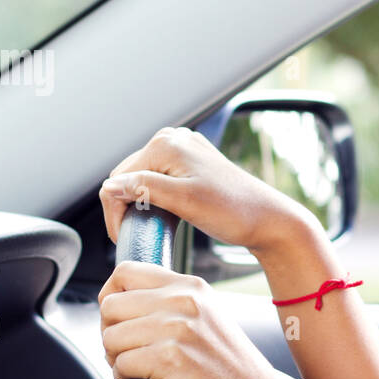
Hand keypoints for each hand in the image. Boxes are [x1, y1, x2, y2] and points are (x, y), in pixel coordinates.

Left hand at [98, 260, 300, 378]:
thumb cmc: (229, 366)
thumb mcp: (206, 316)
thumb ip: (170, 300)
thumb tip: (120, 299)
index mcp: (190, 286)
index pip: (126, 271)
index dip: (110, 295)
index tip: (117, 318)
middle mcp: (183, 301)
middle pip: (110, 305)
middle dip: (110, 331)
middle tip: (125, 349)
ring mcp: (177, 328)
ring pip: (110, 336)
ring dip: (115, 357)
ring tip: (137, 367)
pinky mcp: (170, 359)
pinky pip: (120, 363)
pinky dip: (123, 376)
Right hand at [99, 126, 317, 256]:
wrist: (268, 219)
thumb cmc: (233, 211)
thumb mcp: (184, 201)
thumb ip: (145, 188)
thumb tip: (110, 186)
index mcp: (166, 144)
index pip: (118, 178)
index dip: (115, 212)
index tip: (123, 239)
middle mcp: (173, 138)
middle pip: (127, 175)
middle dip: (125, 206)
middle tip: (136, 236)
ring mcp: (184, 148)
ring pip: (141, 178)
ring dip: (138, 203)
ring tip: (149, 228)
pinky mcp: (192, 162)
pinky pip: (159, 178)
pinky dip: (154, 197)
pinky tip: (162, 215)